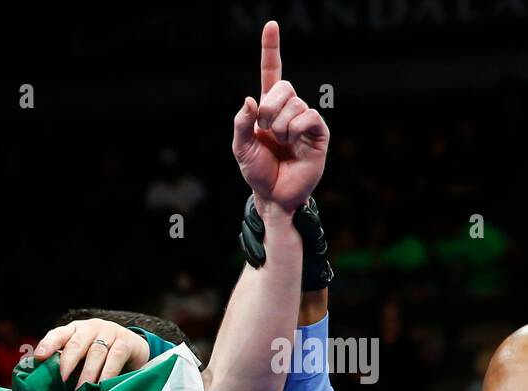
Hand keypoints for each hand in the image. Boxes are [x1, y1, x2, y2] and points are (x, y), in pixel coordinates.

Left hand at [32, 318, 150, 386]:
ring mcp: (110, 332)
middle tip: (61, 379)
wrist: (134, 350)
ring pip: (95, 352)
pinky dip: (107, 373)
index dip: (48, 344)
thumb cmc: (100, 355)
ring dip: (87, 373)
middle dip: (67, 361)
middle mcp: (91, 327)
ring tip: (80, 390)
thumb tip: (44, 380)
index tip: (39, 357)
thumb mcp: (82, 356)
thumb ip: (65, 363)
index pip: (59, 334)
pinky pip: (115, 358)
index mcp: (75, 330)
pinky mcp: (126, 342)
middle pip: (76, 343)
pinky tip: (102, 385)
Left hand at [232, 21, 328, 214]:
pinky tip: (295, 143)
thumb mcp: (240, 148)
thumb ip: (241, 124)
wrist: (274, 195)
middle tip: (266, 130)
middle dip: (269, 109)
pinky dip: (296, 130)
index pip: (271, 73)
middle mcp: (288, 108)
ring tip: (282, 144)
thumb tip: (250, 99)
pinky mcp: (319, 131)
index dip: (270, 49)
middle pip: (282, 87)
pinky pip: (308, 117)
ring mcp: (305, 118)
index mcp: (268, 108)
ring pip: (294, 104)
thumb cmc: (257, 171)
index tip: (270, 25)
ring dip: (281, 127)